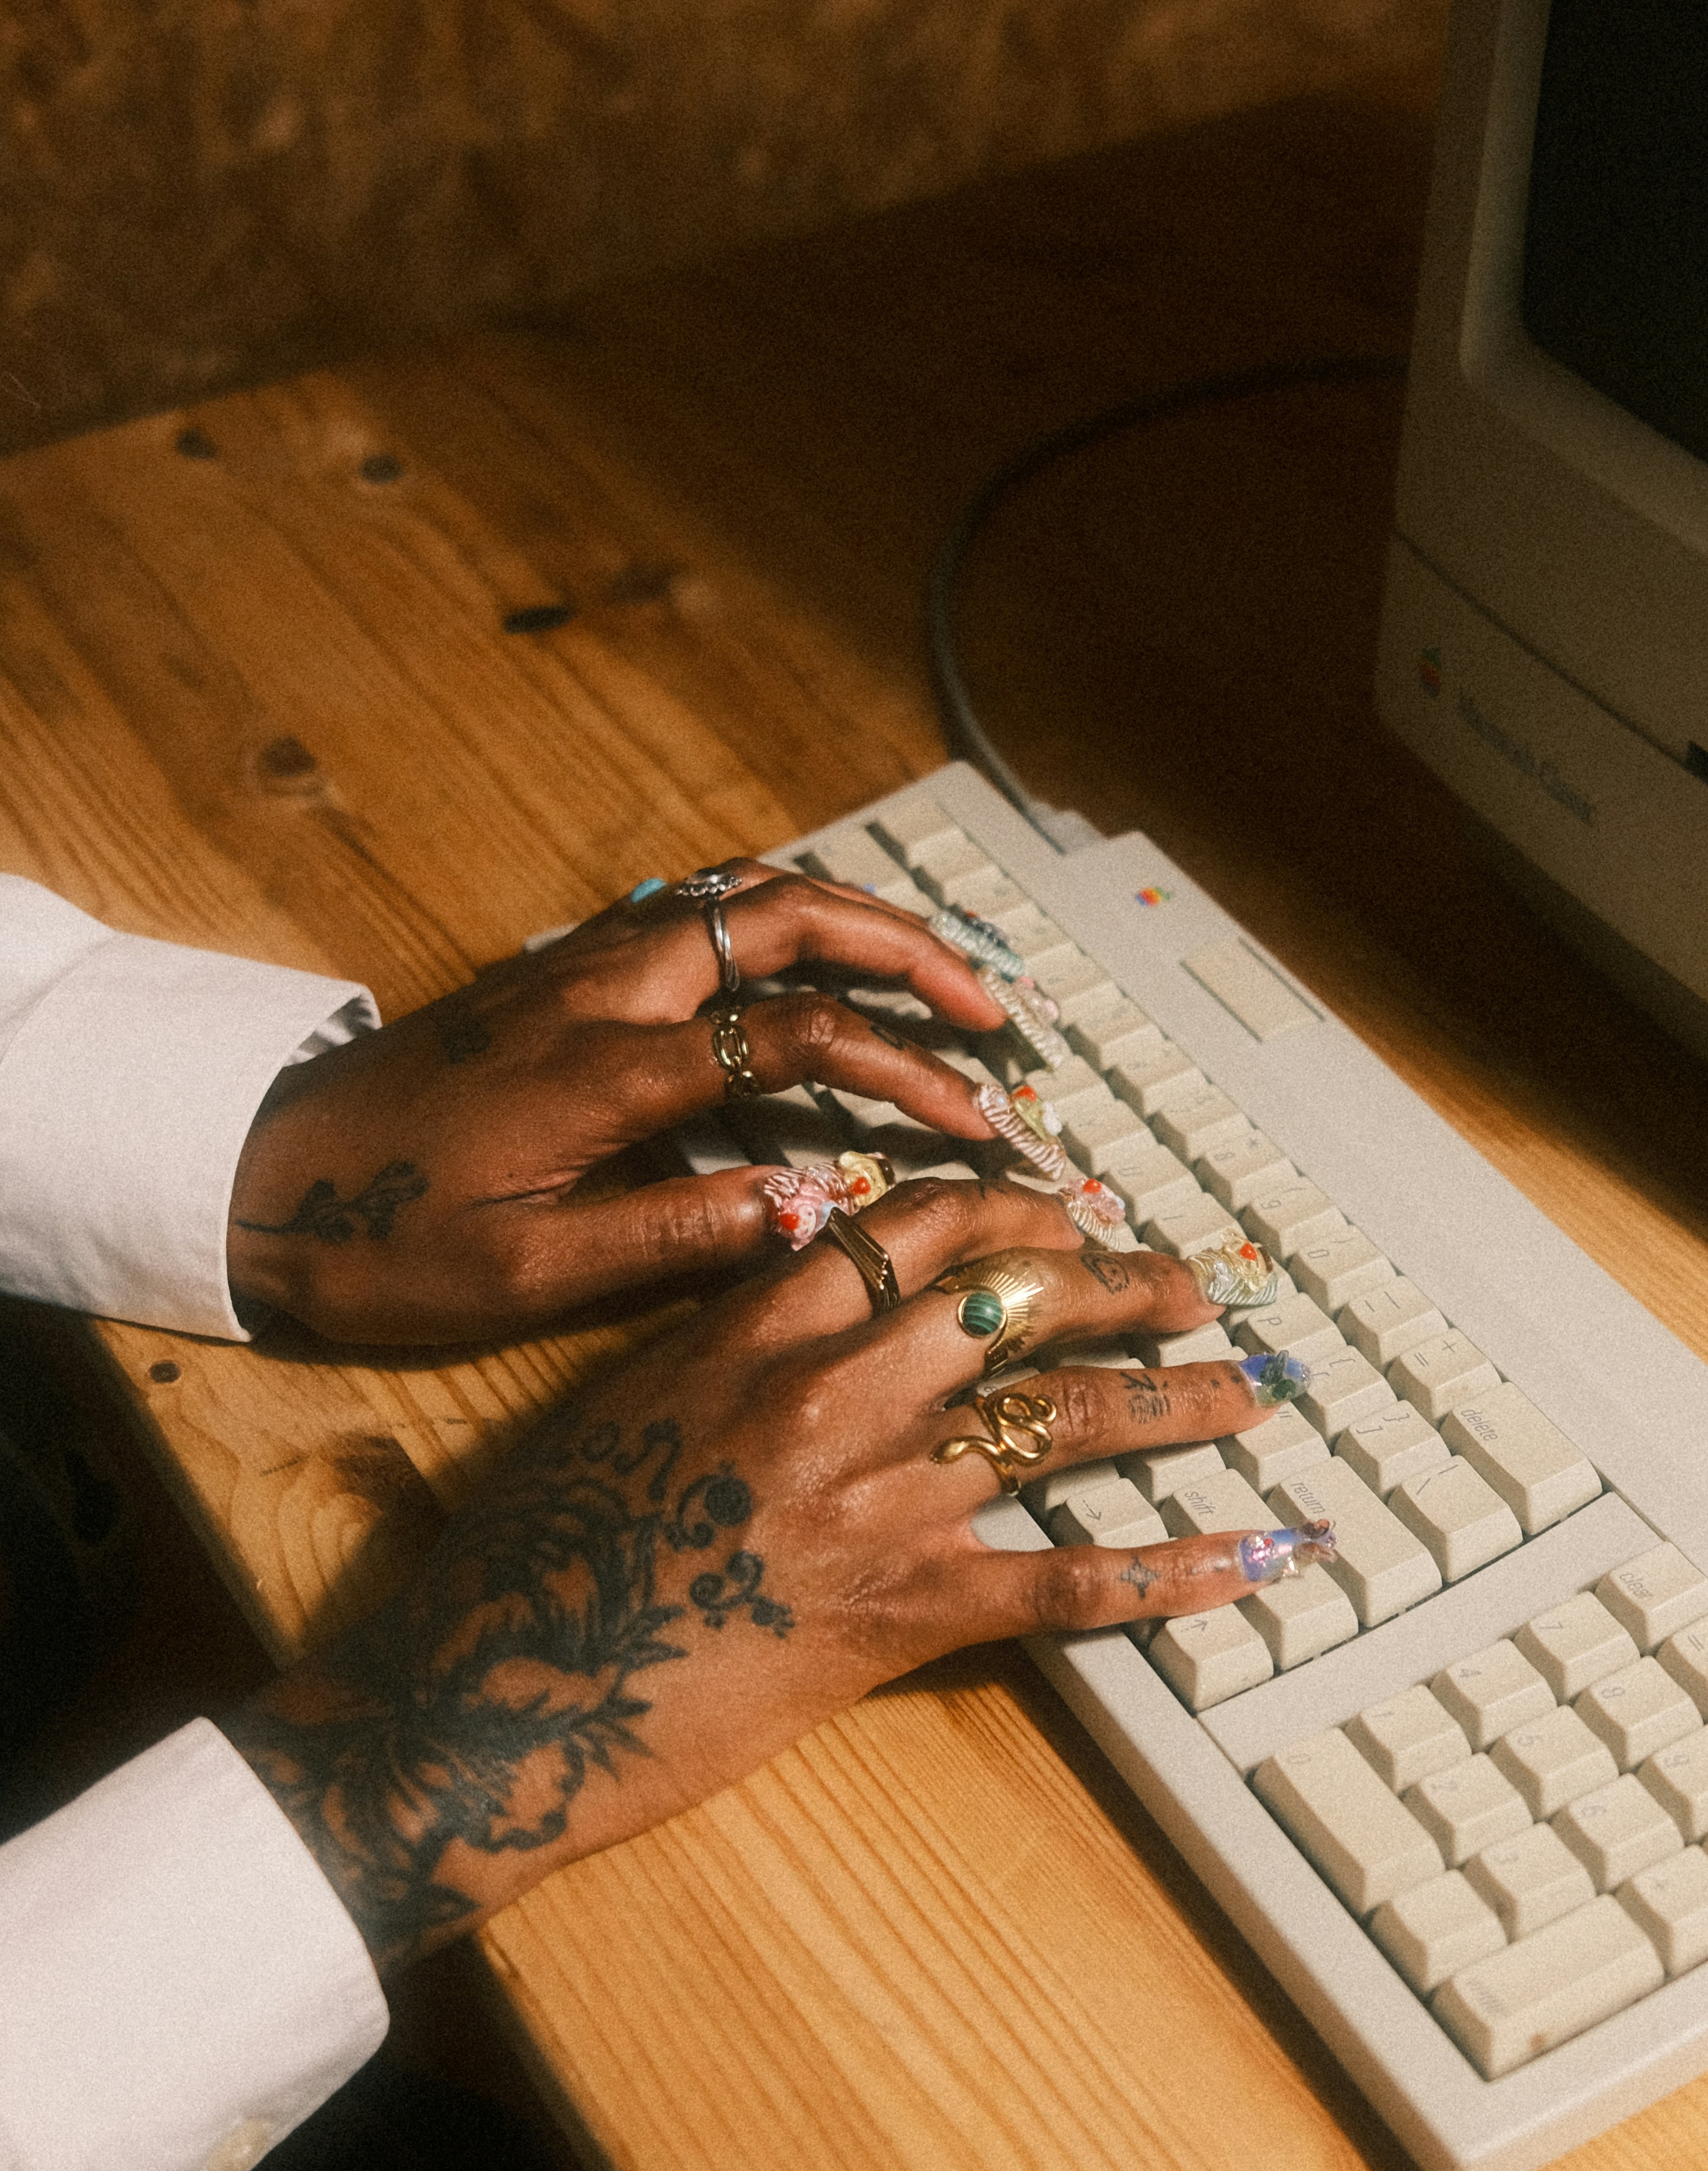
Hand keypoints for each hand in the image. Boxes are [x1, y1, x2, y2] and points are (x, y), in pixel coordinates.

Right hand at [221, 1187, 1314, 1969]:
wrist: (490, 1698)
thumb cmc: (533, 1557)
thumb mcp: (621, 1404)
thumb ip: (726, 1339)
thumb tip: (807, 1283)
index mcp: (753, 1328)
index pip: (916, 1225)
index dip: (1017, 1207)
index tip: (1070, 1212)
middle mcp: (829, 1393)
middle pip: (1016, 1300)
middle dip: (1126, 1284)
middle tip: (1195, 1287)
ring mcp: (873, 1502)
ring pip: (1064, 1419)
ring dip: (1180, 1399)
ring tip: (1256, 1389)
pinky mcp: (898, 1614)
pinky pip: (1069, 1581)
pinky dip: (1176, 1571)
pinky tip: (1257, 1560)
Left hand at [226, 867, 1014, 1342]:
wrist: (249, 1176)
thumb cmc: (377, 1239)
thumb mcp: (524, 1276)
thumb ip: (675, 1237)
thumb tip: (814, 1211)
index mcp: (607, 1067)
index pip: (801, 1036)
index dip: (908, 1070)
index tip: (978, 1117)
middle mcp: (604, 988)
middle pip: (792, 918)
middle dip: (911, 950)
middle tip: (994, 1004)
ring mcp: (578, 962)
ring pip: (747, 894)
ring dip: (854, 919)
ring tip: (935, 966)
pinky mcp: (557, 966)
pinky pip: (697, 905)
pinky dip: (780, 913)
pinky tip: (815, 953)